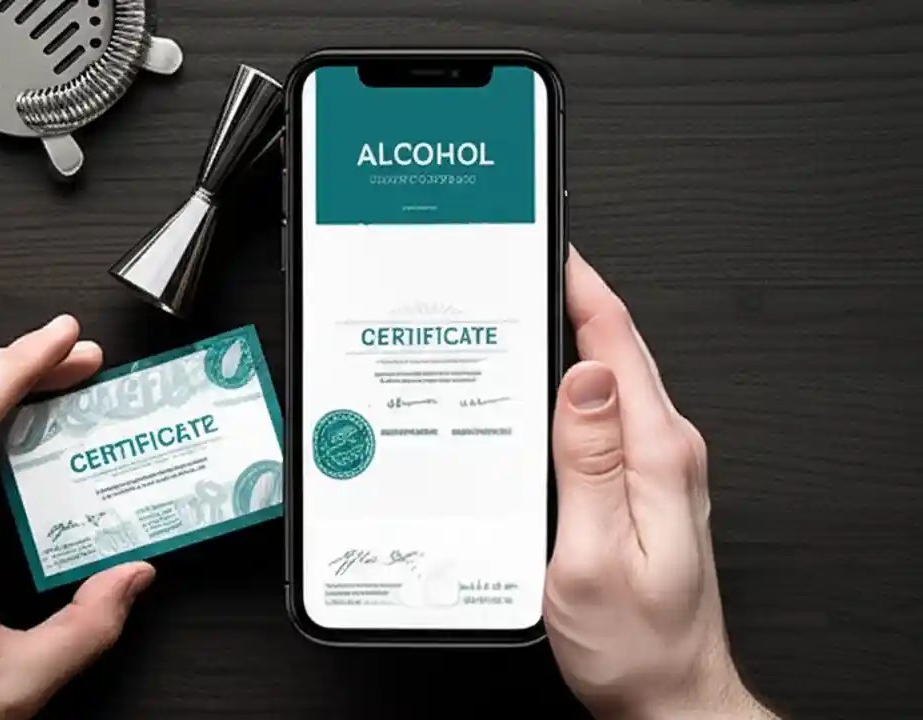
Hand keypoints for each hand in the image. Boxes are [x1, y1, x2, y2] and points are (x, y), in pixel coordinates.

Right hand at [545, 248, 775, 718]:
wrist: (668, 693)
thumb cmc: (633, 642)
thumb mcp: (590, 555)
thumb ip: (588, 461)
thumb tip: (584, 376)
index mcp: (657, 455)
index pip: (618, 343)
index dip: (581, 288)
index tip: (548, 249)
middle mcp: (667, 451)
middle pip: (616, 350)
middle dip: (570, 301)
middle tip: (520, 269)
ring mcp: (660, 466)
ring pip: (611, 378)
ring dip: (571, 339)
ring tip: (525, 312)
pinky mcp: (646, 484)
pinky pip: (608, 414)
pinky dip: (573, 385)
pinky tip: (545, 387)